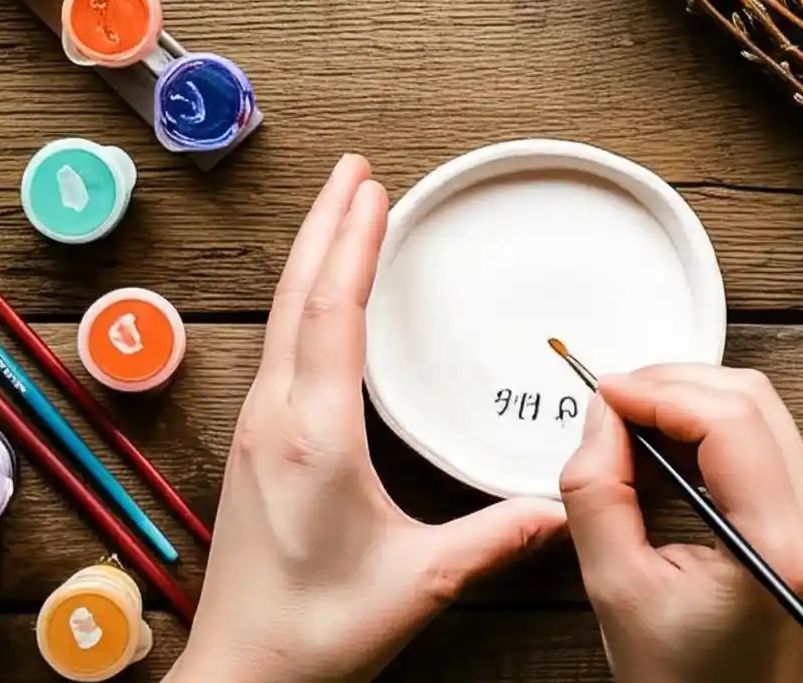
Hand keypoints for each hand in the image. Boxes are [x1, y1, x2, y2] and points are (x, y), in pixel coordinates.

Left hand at [167, 155, 566, 682]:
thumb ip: (496, 537)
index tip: (374, 188)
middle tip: (355, 170)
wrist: (241, 675)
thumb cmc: (314, 631)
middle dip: (327, 224)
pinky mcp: (256, 445)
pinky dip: (305, 300)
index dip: (354, 242)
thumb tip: (560, 506)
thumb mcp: (420, 582)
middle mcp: (276, 418)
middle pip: (296, 295)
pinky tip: (322, 301)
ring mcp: (258, 428)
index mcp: (313, 435)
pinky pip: (280, 346)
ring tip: (341, 214)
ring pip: (281, 317)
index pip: (333, 312)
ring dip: (312, 256)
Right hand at [559, 365, 802, 682]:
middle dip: (672, 386)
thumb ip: (597, 492)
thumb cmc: (684, 679)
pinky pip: (761, 441)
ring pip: (757, 411)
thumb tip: (602, 415)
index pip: (729, 419)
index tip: (605, 396)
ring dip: (687, 404)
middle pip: (751, 399)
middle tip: (612, 407)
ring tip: (630, 434)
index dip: (659, 391)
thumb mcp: (616, 588)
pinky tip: (662, 454)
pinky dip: (704, 431)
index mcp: (781, 544)